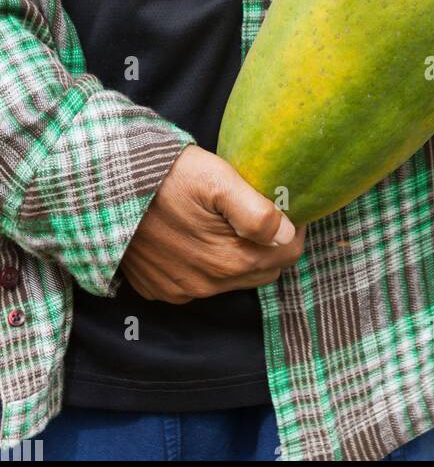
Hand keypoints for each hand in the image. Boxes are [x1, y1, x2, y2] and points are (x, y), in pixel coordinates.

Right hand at [121, 144, 305, 303]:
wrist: (106, 186)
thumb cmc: (166, 176)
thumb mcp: (217, 180)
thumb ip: (256, 211)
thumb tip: (286, 234)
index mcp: (230, 260)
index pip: (287, 256)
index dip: (294, 229)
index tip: (289, 207)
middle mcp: (208, 285)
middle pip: (263, 271)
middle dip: (271, 246)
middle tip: (265, 212)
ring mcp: (181, 290)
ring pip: (232, 280)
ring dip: (240, 255)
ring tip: (231, 221)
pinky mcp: (159, 288)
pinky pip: (198, 283)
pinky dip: (208, 264)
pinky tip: (199, 235)